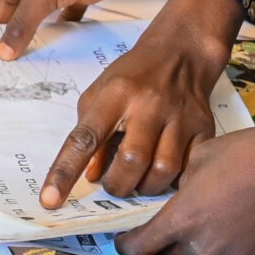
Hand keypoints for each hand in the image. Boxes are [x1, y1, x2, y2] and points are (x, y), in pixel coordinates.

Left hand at [32, 0, 237, 207]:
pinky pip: (190, 169)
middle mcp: (148, 104)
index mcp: (114, 94)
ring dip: (146, 187)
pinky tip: (165, 177)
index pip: (84, 138)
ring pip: (163, 170)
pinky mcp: (204, 128)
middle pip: (132, 160)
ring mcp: (179, 116)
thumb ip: (91, 134)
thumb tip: (91, 176)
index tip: (49, 201)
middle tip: (114, 185)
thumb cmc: (132, 76)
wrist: (181, 53)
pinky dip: (175, 182)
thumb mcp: (100, 94)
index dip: (64, 172)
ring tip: (138, 182)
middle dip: (118, 185)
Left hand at [113, 119, 254, 254]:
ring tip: (203, 232)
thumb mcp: (201, 157)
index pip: (139, 248)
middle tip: (169, 231)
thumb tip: (175, 194)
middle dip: (163, 250)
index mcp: (182, 219)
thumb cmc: (248, 152)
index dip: (127, 246)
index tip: (125, 240)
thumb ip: (180, 183)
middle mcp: (203, 248)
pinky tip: (234, 233)